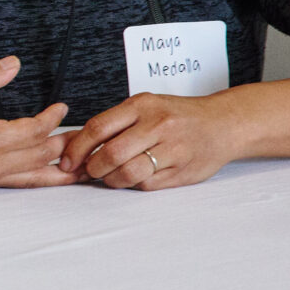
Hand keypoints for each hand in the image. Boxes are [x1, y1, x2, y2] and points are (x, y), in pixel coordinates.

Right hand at [0, 57, 72, 189]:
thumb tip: (14, 64)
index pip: (35, 129)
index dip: (53, 118)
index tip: (62, 107)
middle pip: (42, 154)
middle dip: (64, 143)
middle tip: (82, 133)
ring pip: (35, 176)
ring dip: (59, 168)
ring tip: (82, 165)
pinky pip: (18, 184)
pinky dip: (39, 180)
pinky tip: (50, 178)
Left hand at [59, 91, 237, 189]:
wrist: (222, 124)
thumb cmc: (177, 116)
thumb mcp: (147, 107)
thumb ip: (116, 123)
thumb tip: (76, 145)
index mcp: (142, 105)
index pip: (99, 127)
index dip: (77, 148)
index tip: (68, 161)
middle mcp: (158, 124)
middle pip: (111, 153)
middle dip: (93, 168)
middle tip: (89, 172)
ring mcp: (173, 148)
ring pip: (129, 173)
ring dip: (112, 180)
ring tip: (111, 177)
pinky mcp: (183, 170)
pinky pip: (148, 184)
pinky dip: (134, 185)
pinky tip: (135, 178)